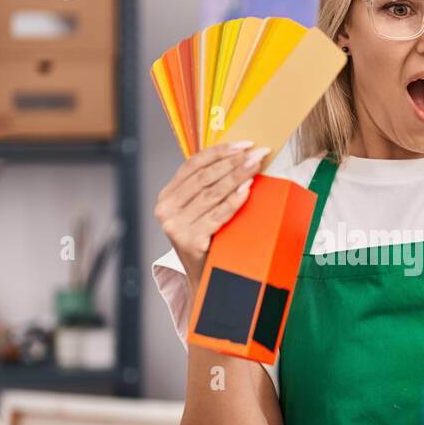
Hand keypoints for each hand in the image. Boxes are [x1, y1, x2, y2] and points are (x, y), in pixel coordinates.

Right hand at [154, 141, 268, 289]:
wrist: (205, 279)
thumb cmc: (209, 240)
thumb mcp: (201, 211)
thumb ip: (209, 187)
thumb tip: (240, 158)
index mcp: (167, 196)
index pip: (193, 165)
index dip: (219, 152)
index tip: (244, 144)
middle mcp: (166, 209)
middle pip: (204, 177)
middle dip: (233, 162)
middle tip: (258, 153)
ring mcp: (175, 226)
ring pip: (212, 193)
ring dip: (237, 176)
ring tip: (256, 166)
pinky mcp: (189, 241)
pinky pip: (217, 215)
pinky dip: (234, 200)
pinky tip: (247, 189)